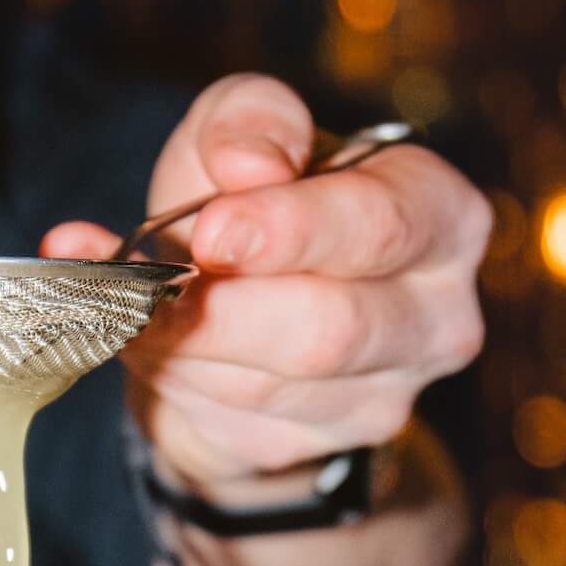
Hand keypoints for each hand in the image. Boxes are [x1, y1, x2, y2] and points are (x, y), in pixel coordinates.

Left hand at [41, 75, 487, 501]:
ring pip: (270, 387)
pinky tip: (152, 344)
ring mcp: (393, 394)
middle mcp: (441, 316)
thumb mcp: (248, 130)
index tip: (210, 232)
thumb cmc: (262, 201)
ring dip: (181, 346)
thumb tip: (247, 164)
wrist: (252, 304)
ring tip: (123, 301)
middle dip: (222, 310)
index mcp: (442, 217)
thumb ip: (250, 120)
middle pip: (330, 329)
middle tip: (139, 286)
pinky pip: (239, 426)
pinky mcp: (331, 445)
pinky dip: (176, 383)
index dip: (291, 231)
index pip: (380, 226)